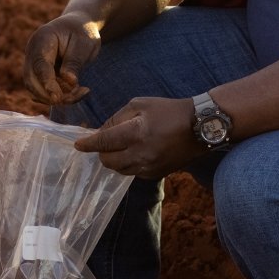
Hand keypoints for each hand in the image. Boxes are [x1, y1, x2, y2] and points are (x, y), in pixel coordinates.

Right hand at [24, 12, 101, 105]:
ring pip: (35, 88)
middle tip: (73, 98)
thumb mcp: (85, 44)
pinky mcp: (38, 73)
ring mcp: (33, 63)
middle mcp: (32, 52)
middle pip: (31, 80)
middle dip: (49, 95)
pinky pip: (42, 90)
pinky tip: (77, 92)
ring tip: (81, 92)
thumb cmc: (82, 33)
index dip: (47, 83)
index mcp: (42, 39)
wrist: (78, 27)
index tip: (57, 97)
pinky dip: (57, 96)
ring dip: (55, 97)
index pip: (40, 65)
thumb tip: (69, 81)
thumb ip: (75, 62)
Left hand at [73, 96, 200, 178]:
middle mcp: (140, 154)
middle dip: (102, 152)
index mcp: (135, 133)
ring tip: (122, 146)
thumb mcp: (140, 104)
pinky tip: (136, 152)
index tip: (78, 144)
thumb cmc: (168, 110)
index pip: (103, 142)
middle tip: (106, 142)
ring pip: (119, 170)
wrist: (199, 127)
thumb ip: (117, 118)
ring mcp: (149, 167)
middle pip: (107, 161)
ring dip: (115, 159)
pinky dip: (129, 164)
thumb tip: (101, 132)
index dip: (88, 144)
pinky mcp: (156, 174)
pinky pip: (133, 173)